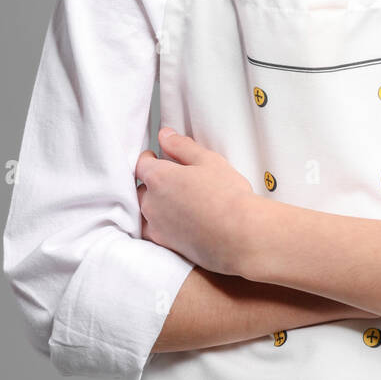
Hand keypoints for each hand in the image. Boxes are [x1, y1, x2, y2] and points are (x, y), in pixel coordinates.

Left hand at [135, 127, 256, 274]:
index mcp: (159, 177)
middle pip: (141, 188)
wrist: (239, 235)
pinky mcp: (163, 243)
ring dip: (154, 204)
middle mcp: (151, 201)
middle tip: (171, 181)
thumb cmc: (227, 197)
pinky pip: (150, 230)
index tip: (156, 158)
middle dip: (152, 182)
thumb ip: (182, 146)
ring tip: (174, 202)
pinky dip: (156, 224)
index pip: (141, 164)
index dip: (149, 159)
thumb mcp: (208, 160)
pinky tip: (173, 222)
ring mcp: (155, 224)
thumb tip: (164, 135)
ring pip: (144, 210)